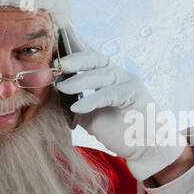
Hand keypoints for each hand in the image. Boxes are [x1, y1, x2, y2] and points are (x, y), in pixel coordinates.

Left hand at [55, 27, 184, 181]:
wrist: (143, 147)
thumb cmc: (118, 130)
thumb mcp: (89, 117)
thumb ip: (73, 105)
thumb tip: (50, 98)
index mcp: (107, 75)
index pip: (88, 57)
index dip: (72, 50)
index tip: (54, 46)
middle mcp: (118, 74)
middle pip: (95, 59)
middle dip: (74, 59)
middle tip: (56, 64)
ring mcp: (128, 82)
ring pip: (101, 76)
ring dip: (79, 81)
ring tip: (61, 87)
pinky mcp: (135, 94)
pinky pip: (109, 94)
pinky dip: (92, 100)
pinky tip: (77, 107)